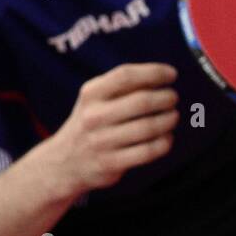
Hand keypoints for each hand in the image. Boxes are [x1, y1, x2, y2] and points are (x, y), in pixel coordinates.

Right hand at [39, 63, 178, 200]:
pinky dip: (164, 142)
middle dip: (167, 98)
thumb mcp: (96, 97)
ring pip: (148, 127)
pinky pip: (148, 151)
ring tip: (172, 116)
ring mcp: (101, 141)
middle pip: (142, 101)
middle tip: (173, 98)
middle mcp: (94, 116)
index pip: (126, 76)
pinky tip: (166, 137)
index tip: (172, 75)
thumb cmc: (92, 121)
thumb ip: (124, 85)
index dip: (154, 72)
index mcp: (92, 94)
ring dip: (169, 120)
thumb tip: (165, 75)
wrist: (63, 163)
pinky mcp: (110, 164)